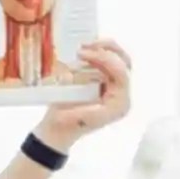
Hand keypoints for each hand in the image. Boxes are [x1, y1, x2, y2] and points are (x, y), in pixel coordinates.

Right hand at [35, 38, 132, 152]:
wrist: (55, 132)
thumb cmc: (63, 126)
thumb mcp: (71, 116)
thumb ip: (80, 97)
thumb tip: (81, 76)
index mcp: (118, 104)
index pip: (121, 74)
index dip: (105, 59)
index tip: (83, 54)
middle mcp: (120, 95)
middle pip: (124, 63)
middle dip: (106, 50)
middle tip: (85, 46)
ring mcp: (113, 88)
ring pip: (118, 60)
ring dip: (102, 49)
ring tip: (83, 46)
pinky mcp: (104, 83)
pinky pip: (107, 63)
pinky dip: (96, 54)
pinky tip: (82, 51)